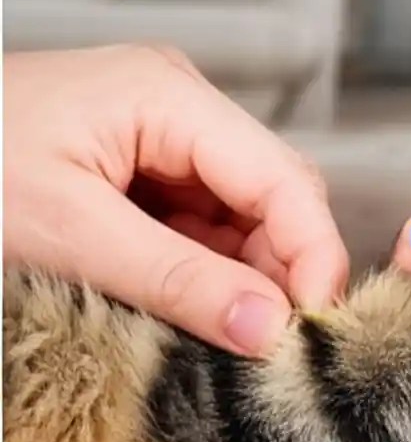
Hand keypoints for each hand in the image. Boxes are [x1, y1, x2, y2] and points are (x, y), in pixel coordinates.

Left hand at [3, 46, 347, 355]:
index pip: (283, 178)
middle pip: (274, 194)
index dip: (313, 253)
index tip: (315, 329)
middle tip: (273, 347)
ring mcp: (163, 138)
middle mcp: (180, 107)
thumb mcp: (65, 234)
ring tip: (224, 335)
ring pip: (246, 216)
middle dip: (283, 270)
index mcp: (168, 95)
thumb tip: (268, 327)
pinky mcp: (144, 170)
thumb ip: (176, 280)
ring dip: (245, 277)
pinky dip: (207, 272)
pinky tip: (191, 309)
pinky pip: (204, 225)